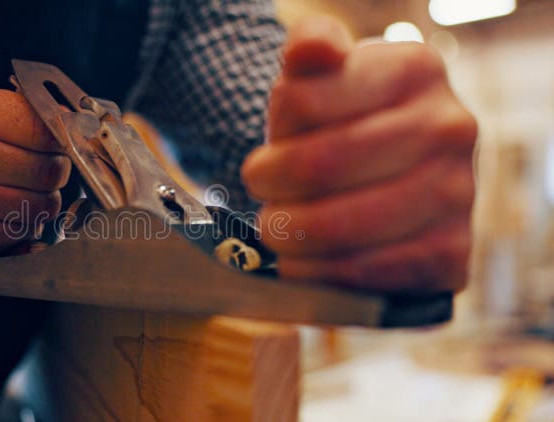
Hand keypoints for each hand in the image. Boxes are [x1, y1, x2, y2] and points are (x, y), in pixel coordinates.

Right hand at [0, 85, 69, 264]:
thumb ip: (18, 116)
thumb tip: (76, 131)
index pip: (45, 126)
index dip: (62, 141)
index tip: (60, 148)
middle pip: (48, 169)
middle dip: (55, 176)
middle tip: (42, 176)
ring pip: (40, 205)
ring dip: (42, 205)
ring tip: (22, 196)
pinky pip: (20, 230)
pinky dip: (21, 226)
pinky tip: (0, 215)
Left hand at [241, 17, 476, 291]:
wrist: (391, 171)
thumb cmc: (343, 120)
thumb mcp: (324, 71)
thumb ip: (310, 45)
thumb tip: (313, 52)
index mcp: (415, 69)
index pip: (301, 104)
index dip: (269, 134)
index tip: (266, 150)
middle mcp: (450, 128)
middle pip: (318, 166)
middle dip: (269, 186)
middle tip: (261, 193)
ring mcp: (459, 195)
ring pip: (340, 226)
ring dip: (287, 235)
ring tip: (276, 227)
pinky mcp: (451, 255)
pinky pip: (367, 275)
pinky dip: (317, 274)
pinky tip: (299, 264)